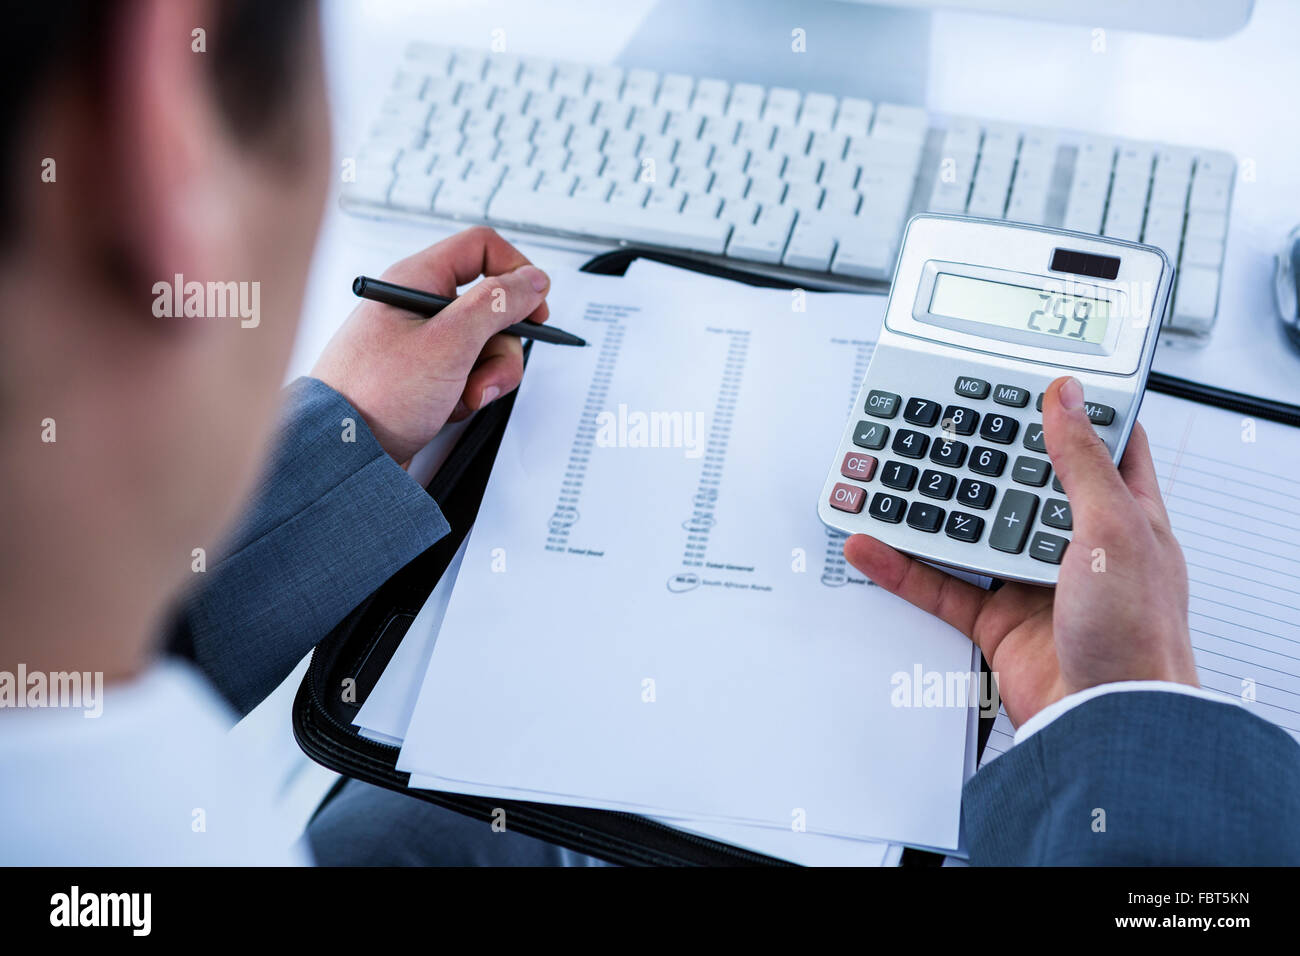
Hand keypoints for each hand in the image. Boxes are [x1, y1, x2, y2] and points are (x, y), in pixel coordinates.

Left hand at [311, 227, 549, 463]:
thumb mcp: (448, 343)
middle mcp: (419, 307)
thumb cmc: (373, 395)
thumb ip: (496, 305)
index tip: (534, 306)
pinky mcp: (425, 376)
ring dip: (486, 377)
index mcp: (416, 280)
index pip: (481, 249)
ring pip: (484, 346)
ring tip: (463, 397)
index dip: (515, 273)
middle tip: (487, 372)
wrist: (340, 453)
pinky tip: (449, 409)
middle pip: (490, 307)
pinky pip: (467, 375)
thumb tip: (532, 280)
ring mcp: (423, 344)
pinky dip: (468, 394)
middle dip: (500, 347)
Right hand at [844, 375, 1198, 726]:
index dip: (1069, 413)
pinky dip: (903, 567)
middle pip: (1020, 484)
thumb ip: (1081, 464)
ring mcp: (1033, 581)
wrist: (1111, 723)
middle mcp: (1077, 545)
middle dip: (981, 456)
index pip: (1100, 448)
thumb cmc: (1140, 635)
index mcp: (1123, 515)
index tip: (1028, 384)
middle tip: (943, 422)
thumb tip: (1065, 399)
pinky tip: (875, 544)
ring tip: (894, 474)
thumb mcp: (1114, 530)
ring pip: (971, 531)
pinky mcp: (997, 620)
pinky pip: (940, 585)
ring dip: (932, 508)